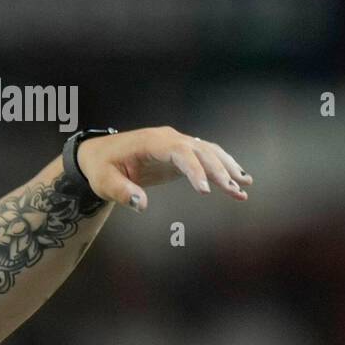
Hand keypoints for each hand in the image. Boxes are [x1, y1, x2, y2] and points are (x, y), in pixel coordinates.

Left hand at [77, 126, 252, 213]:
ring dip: (228, 168)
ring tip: (246, 186)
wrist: (98, 155)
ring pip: (209, 152)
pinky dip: (221, 168)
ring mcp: (177, 144)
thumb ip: (122, 192)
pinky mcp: (179, 154)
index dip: (195, 170)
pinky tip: (238, 181)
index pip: (181, 153)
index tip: (206, 191)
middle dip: (221, 170)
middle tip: (237, 190)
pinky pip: (205, 158)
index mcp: (153, 142)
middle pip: (202, 151)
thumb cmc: (100, 169)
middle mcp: (170, 138)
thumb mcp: (104, 183)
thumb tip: (142, 205)